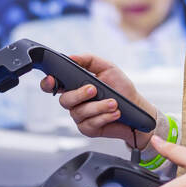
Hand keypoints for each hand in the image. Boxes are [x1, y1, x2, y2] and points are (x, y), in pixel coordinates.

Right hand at [40, 53, 156, 148]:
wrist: (137, 110)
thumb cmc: (122, 89)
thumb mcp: (108, 68)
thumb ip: (89, 60)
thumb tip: (71, 57)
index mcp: (75, 86)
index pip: (53, 85)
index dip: (48, 83)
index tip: (52, 79)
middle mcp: (75, 102)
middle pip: (64, 100)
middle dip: (79, 94)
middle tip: (94, 90)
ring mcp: (80, 116)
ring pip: (79, 112)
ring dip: (98, 107)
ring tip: (114, 103)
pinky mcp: (88, 129)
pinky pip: (89, 124)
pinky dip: (104, 117)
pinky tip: (115, 113)